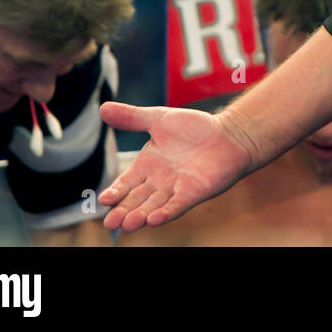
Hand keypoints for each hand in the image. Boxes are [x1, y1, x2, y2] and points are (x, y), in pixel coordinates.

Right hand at [98, 102, 254, 231]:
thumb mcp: (159, 119)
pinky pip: (177, 205)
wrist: (229, 134)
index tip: (103, 200)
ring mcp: (176, 189)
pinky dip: (167, 212)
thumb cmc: (194, 128)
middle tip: (111, 223)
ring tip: (129, 223)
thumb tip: (102, 108)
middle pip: (136, 200)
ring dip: (141, 215)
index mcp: (146, 166)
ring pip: (153, 206)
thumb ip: (132, 117)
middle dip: (123, 211)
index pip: (125, 183)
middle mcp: (158, 181)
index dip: (115, 192)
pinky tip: (155, 219)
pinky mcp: (194, 193)